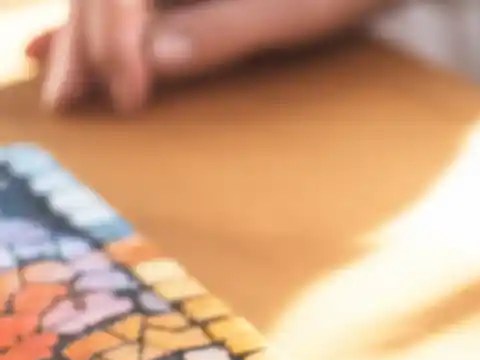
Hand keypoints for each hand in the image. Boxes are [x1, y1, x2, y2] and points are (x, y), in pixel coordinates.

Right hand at [30, 0, 383, 112]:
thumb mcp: (293, 15)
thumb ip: (224, 31)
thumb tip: (154, 60)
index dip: (114, 42)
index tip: (128, 97)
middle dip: (81, 44)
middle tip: (68, 105)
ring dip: (79, 41)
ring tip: (61, 90)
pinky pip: (130, 5)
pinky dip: (102, 31)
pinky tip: (62, 54)